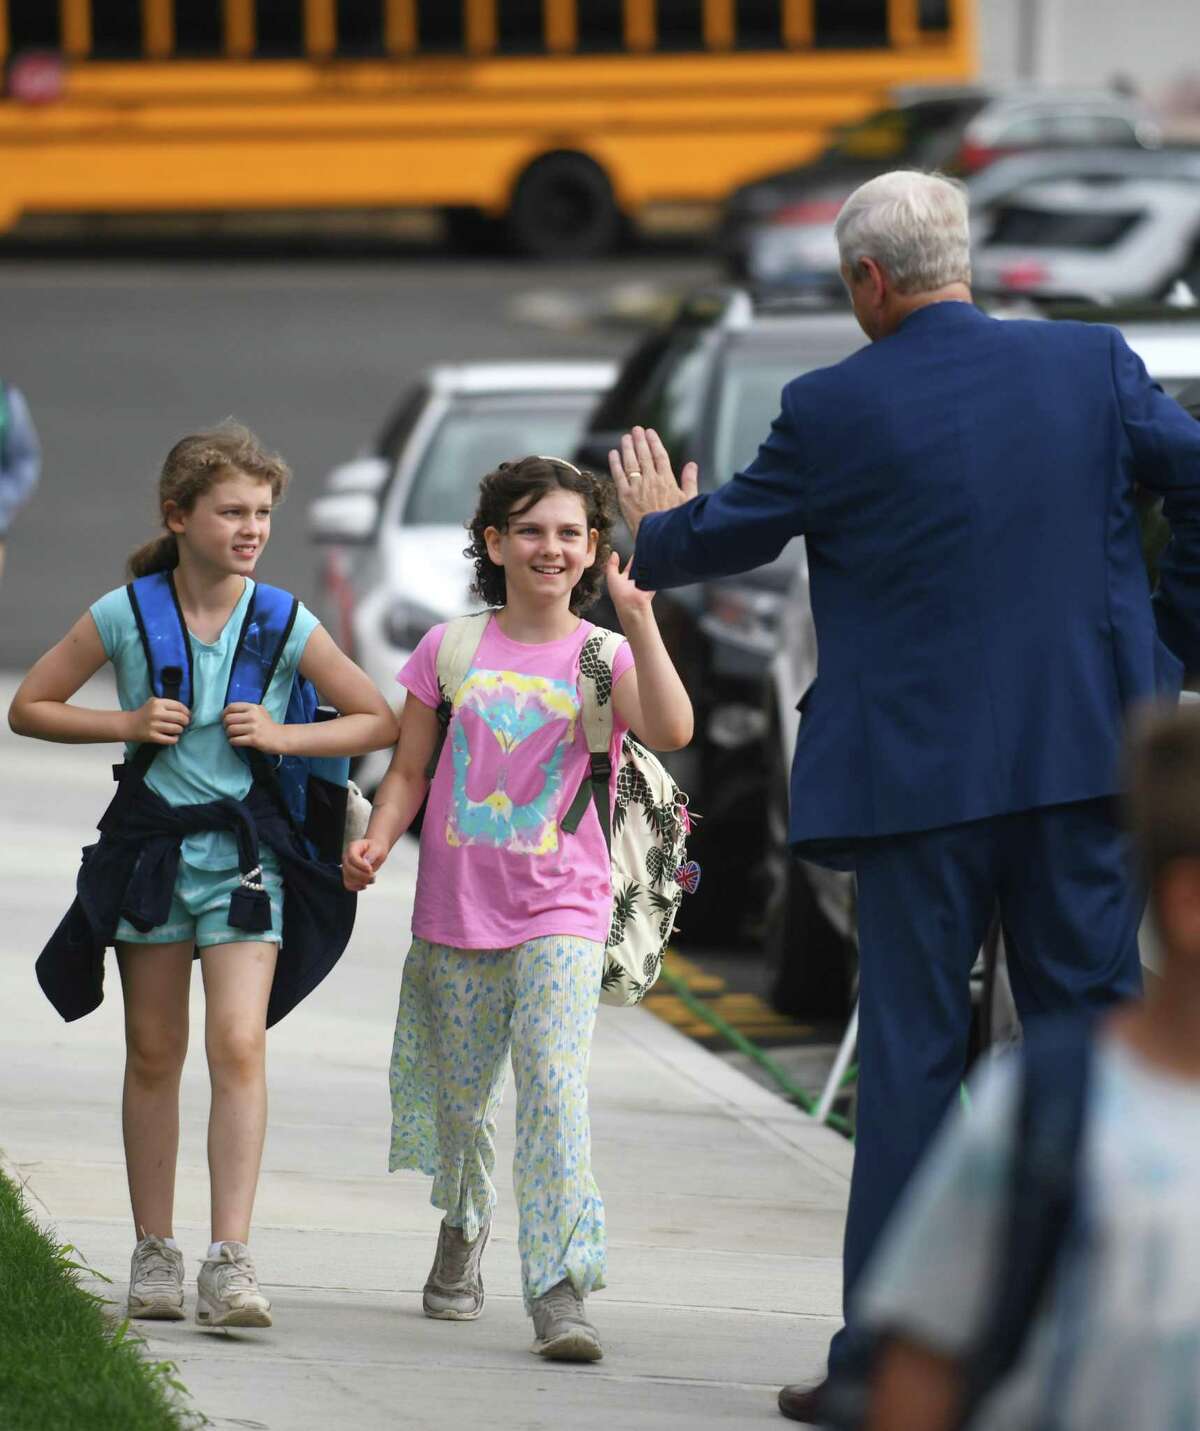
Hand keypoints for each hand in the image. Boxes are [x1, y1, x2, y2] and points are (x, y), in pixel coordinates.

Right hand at [127, 697, 189, 745]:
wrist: (129, 725)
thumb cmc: (145, 713)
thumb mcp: (154, 703)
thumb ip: (168, 704)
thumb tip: (186, 711)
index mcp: (157, 703)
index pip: (179, 706)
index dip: (187, 712)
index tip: (188, 715)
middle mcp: (156, 713)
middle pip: (180, 718)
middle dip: (186, 721)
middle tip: (185, 723)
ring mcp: (154, 725)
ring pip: (177, 729)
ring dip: (180, 730)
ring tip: (178, 729)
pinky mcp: (152, 736)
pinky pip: (171, 739)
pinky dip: (175, 739)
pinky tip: (173, 737)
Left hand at [223, 702, 285, 751]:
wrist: (281, 737)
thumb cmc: (267, 725)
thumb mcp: (260, 711)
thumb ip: (246, 709)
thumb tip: (228, 712)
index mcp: (253, 707)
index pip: (231, 707)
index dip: (224, 713)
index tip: (225, 718)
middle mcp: (253, 716)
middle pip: (228, 719)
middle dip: (225, 725)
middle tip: (229, 729)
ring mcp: (253, 728)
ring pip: (230, 730)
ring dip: (229, 734)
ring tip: (234, 735)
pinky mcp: (254, 739)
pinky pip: (235, 740)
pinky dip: (233, 741)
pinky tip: (237, 741)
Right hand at [343, 837, 387, 891]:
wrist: (376, 851)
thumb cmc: (376, 848)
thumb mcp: (378, 848)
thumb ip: (372, 853)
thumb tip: (367, 860)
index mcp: (353, 847)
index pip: (352, 857)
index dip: (361, 865)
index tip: (370, 869)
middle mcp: (347, 857)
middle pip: (348, 869)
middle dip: (362, 875)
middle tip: (373, 875)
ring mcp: (346, 867)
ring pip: (348, 878)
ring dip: (361, 882)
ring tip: (372, 879)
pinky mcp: (348, 875)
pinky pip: (348, 884)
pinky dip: (356, 887)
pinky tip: (365, 885)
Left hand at [605, 550, 654, 620]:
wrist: (632, 604)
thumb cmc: (619, 594)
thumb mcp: (611, 577)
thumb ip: (611, 565)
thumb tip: (614, 553)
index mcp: (626, 578)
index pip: (631, 565)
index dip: (633, 558)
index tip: (636, 549)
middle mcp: (635, 580)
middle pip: (641, 566)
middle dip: (643, 559)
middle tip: (646, 548)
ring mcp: (645, 582)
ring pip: (648, 569)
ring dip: (650, 562)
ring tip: (654, 551)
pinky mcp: (652, 584)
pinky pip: (655, 574)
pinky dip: (657, 569)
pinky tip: (659, 560)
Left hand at [609, 426, 698, 540]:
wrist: (660, 539)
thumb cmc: (676, 523)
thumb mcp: (689, 501)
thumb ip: (690, 481)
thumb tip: (692, 464)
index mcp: (667, 481)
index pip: (660, 456)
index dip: (655, 443)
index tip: (650, 432)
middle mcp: (651, 481)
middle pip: (644, 456)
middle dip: (640, 441)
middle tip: (636, 429)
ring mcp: (637, 488)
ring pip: (631, 462)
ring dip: (628, 448)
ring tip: (626, 437)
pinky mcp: (625, 497)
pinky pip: (618, 476)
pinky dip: (615, 463)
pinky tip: (613, 454)